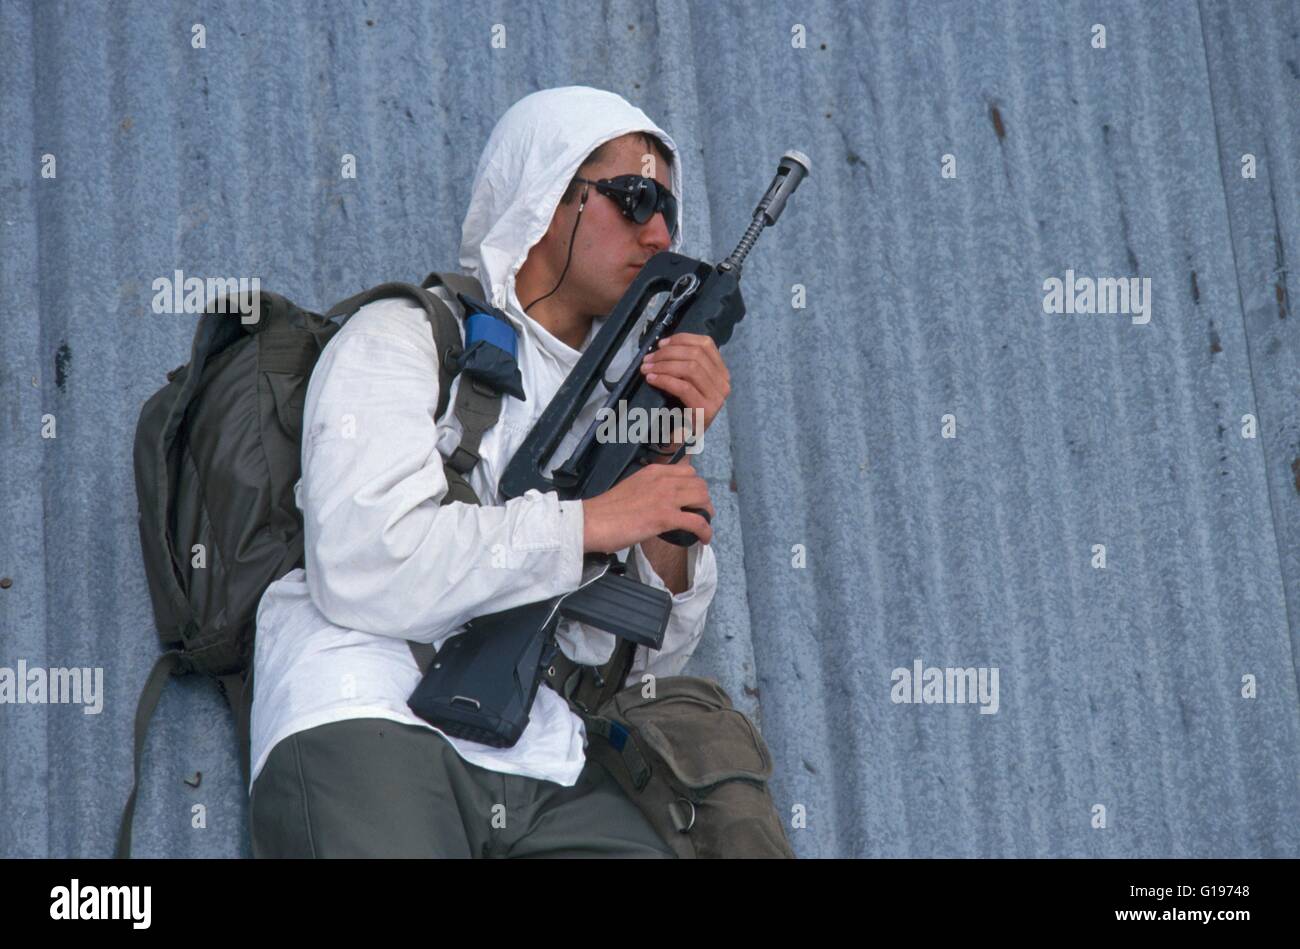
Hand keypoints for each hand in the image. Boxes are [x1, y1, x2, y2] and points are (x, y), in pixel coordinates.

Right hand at [581, 459, 714, 552]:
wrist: (593, 521)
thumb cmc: (607, 510)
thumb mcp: (632, 487)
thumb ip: (648, 489)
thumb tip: (658, 502)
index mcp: (654, 471)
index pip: (688, 471)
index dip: (695, 486)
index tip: (693, 498)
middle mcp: (663, 480)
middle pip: (700, 485)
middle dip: (704, 500)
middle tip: (700, 514)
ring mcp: (666, 498)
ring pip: (703, 500)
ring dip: (707, 514)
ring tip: (704, 525)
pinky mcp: (666, 517)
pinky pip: (698, 522)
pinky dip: (706, 531)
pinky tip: (705, 539)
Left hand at [639, 333, 730, 441]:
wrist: (680, 441)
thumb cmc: (681, 410)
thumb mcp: (687, 382)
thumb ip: (684, 364)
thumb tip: (663, 346)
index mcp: (721, 373)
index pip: (706, 344)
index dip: (682, 339)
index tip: (661, 344)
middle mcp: (723, 384)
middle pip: (696, 354)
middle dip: (668, 353)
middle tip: (648, 359)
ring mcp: (717, 398)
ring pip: (690, 368)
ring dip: (664, 365)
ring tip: (647, 368)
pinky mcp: (705, 411)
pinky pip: (683, 387)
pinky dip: (665, 380)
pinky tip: (652, 379)